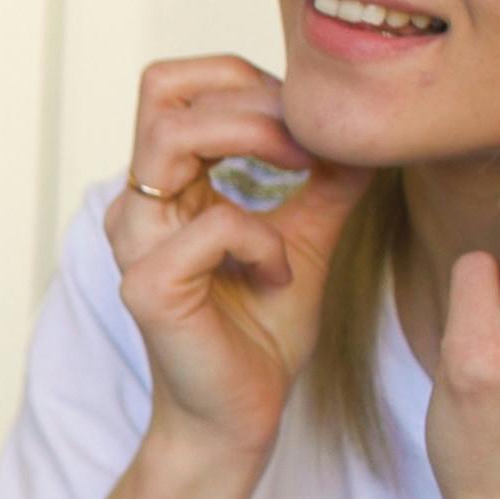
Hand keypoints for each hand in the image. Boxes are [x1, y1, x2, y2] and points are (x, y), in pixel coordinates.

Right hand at [107, 56, 372, 463]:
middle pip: (164, 90)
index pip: (178, 86)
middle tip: (308, 139)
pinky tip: (282, 271)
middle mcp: (137, 206)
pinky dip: (265, 236)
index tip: (305, 126)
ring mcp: (135, 243)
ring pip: (172, 136)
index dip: (247, 83)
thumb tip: (364, 127)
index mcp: (163, 188)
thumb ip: (325, 180)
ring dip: (254, 138)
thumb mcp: (308, 236)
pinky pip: (215, 223)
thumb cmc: (261, 332)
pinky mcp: (149, 285)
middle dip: (253, 98)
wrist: (240, 415)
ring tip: (303, 170)